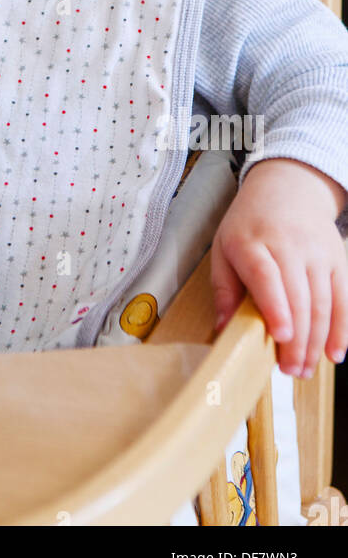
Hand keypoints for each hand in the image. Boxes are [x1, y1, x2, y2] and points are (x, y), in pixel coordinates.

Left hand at [211, 158, 347, 375]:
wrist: (287, 188)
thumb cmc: (250, 224)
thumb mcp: (224, 247)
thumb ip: (223, 289)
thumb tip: (222, 329)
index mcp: (253, 243)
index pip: (266, 275)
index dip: (275, 306)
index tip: (281, 335)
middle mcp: (288, 246)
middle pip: (298, 297)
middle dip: (296, 340)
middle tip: (289, 370)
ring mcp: (316, 253)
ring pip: (321, 303)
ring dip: (315, 341)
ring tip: (303, 368)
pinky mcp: (337, 260)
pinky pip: (342, 299)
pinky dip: (340, 329)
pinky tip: (333, 353)